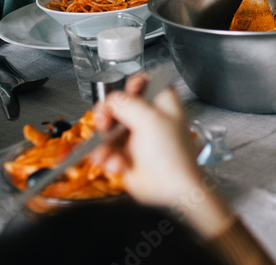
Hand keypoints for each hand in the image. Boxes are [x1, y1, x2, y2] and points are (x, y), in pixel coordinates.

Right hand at [92, 76, 203, 207]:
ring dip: (104, 144)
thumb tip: (112, 100)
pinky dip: (108, 159)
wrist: (172, 191)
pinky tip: (116, 165)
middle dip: (106, 116)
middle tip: (103, 123)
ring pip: (109, 131)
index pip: (146, 83)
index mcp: (163, 104)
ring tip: (105, 154)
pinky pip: (108, 152)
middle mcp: (150, 119)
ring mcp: (138, 138)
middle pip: (119, 107)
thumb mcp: (149, 120)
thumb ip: (127, 104)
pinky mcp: (127, 157)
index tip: (123, 94)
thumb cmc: (171, 154)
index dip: (132, 85)